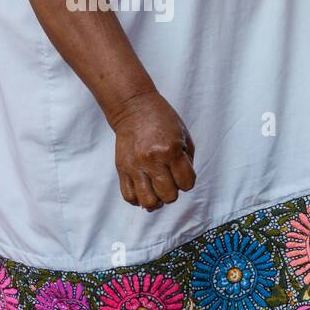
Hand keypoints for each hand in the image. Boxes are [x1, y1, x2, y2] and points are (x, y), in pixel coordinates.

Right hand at [112, 92, 195, 211]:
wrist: (134, 107)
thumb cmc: (162, 120)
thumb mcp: (184, 135)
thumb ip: (188, 161)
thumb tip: (181, 186)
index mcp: (171, 151)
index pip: (187, 184)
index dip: (188, 181)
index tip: (182, 172)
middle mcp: (153, 160)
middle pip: (169, 196)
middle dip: (173, 191)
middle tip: (169, 179)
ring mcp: (135, 166)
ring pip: (148, 202)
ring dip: (156, 200)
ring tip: (156, 190)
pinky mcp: (122, 169)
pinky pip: (129, 196)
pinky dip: (138, 199)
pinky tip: (143, 190)